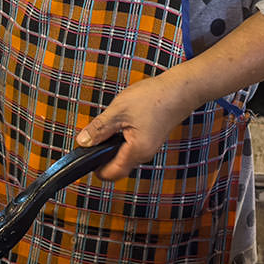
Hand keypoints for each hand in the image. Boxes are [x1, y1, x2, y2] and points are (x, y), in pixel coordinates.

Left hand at [74, 74, 199, 181]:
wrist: (180, 89)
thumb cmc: (154, 98)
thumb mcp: (119, 111)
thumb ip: (99, 129)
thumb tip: (83, 142)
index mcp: (136, 151)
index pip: (110, 174)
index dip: (94, 168)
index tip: (84, 155)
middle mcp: (144, 154)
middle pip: (116, 167)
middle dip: (101, 155)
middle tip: (93, 136)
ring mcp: (148, 148)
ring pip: (123, 155)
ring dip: (111, 145)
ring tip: (107, 125)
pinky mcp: (150, 139)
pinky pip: (130, 146)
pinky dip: (120, 139)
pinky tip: (120, 122)